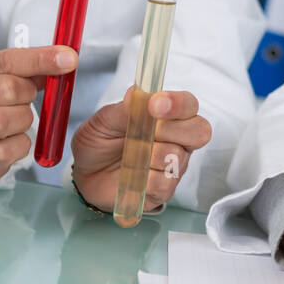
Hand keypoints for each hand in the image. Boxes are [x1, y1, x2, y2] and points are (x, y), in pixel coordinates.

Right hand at [0, 45, 76, 185]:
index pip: (3, 60)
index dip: (40, 59)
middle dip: (27, 93)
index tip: (68, 58)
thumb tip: (63, 59)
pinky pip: (9, 150)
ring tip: (16, 121)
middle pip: (6, 88)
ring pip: (5, 120)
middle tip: (24, 99)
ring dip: (23, 119)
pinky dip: (20, 144)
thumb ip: (27, 68)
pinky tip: (11, 141)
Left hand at [70, 86, 210, 212]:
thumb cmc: (100, 142)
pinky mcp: (164, 190)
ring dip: (148, 154)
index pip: (189, 105)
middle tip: (147, 132)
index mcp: (168, 116)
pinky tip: (130, 175)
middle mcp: (178, 140)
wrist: (84, 174)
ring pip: (177, 157)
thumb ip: (123, 109)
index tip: (155, 104)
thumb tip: (138, 93)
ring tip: (129, 155)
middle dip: (172, 129)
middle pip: (200, 131)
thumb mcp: (103, 121)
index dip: (178, 103)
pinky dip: (143, 178)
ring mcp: (174, 166)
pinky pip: (164, 183)